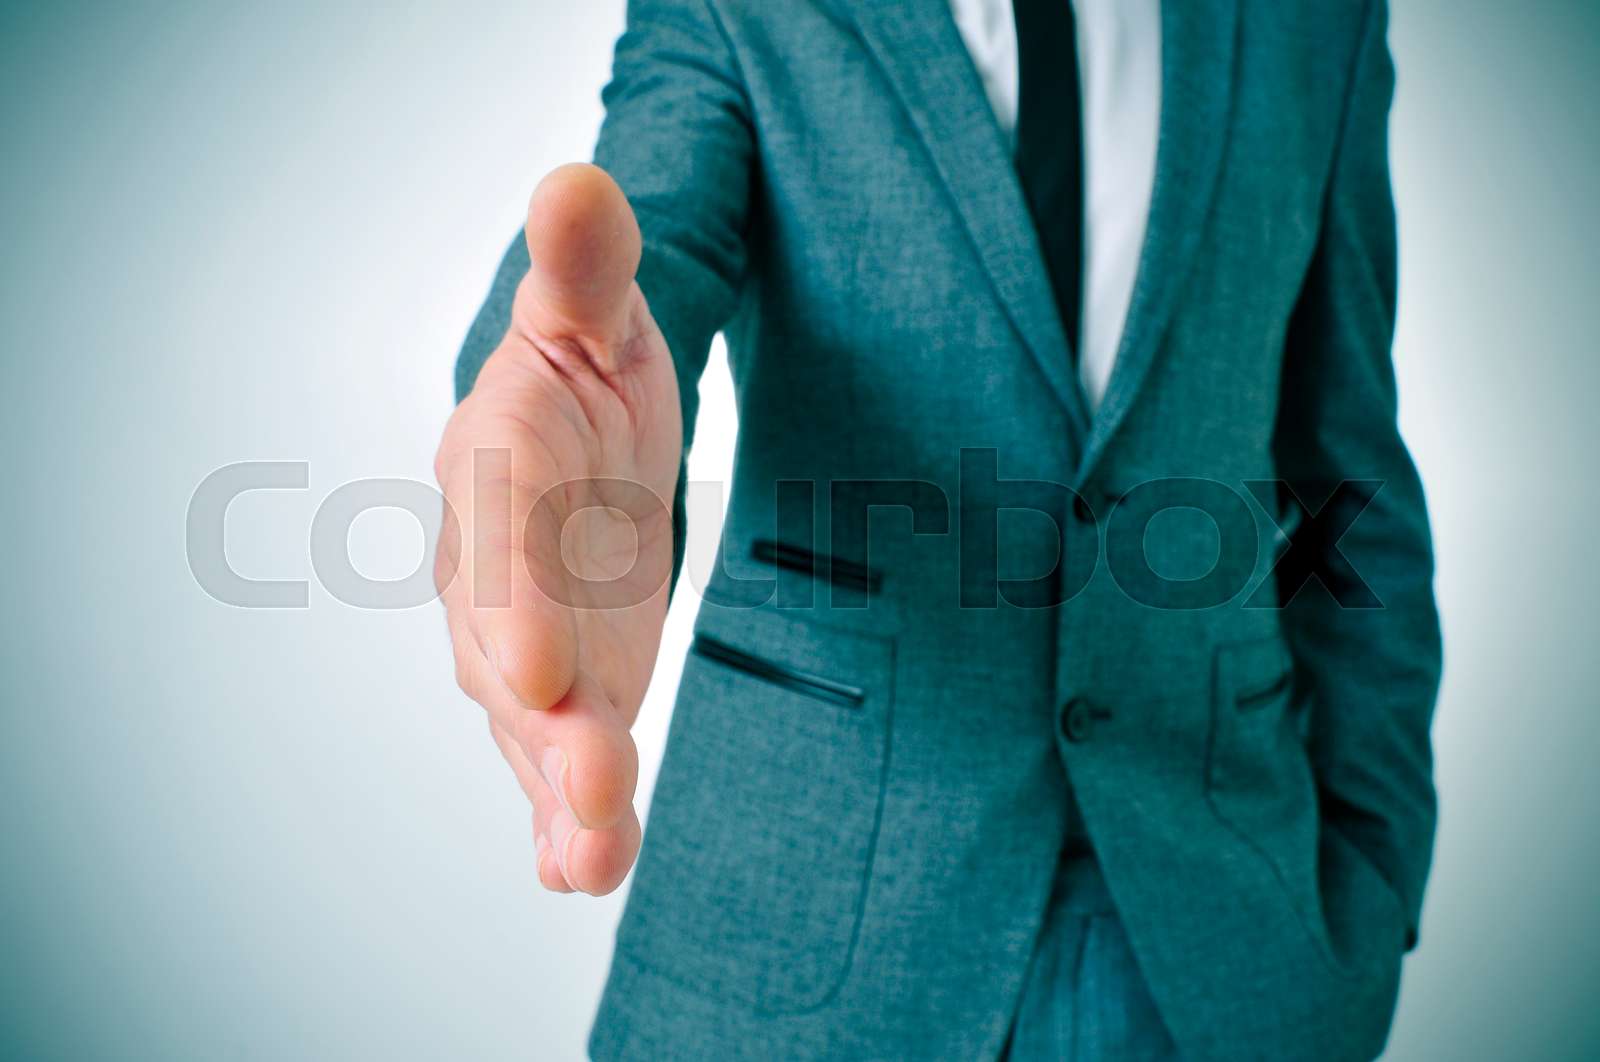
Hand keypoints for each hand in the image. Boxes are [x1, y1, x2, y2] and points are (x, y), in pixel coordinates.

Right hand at [434, 164, 680, 894]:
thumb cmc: (584, 370)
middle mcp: (493, 567)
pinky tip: (588, 871)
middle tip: (592, 779)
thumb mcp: (595, 312)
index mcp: (500, 464)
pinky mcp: (567, 688)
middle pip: (510, 645)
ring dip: (560, 790)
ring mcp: (526, 638)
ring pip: (531, 723)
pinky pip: (559, 758)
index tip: (534, 664)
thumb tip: (578, 179)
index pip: (498, 528)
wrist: (577, 434)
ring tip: (590, 858)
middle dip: (545, 717)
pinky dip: (572, 819)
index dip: (513, 594)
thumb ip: (586, 266)